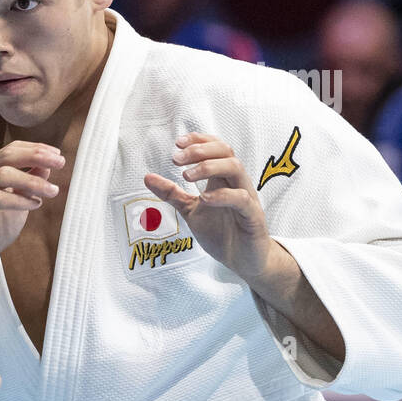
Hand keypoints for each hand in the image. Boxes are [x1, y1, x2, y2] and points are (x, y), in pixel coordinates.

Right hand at [0, 140, 64, 277]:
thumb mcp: (18, 203)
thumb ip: (29, 184)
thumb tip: (46, 166)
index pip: (11, 149)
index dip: (35, 149)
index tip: (57, 155)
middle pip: (6, 156)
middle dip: (36, 157)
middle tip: (60, 163)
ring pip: (2, 175)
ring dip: (32, 181)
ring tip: (52, 191)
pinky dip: (20, 200)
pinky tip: (35, 204)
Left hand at [144, 132, 275, 283]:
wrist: (243, 260)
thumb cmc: (221, 232)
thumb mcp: (190, 210)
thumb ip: (172, 194)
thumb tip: (147, 177)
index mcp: (223, 179)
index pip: (217, 148)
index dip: (199, 140)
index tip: (177, 143)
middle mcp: (236, 183)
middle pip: (226, 152)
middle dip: (200, 150)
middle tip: (176, 158)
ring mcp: (247, 198)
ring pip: (236, 168)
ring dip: (209, 166)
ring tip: (186, 176)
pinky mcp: (253, 216)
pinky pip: (242, 199)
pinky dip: (222, 195)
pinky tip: (204, 198)